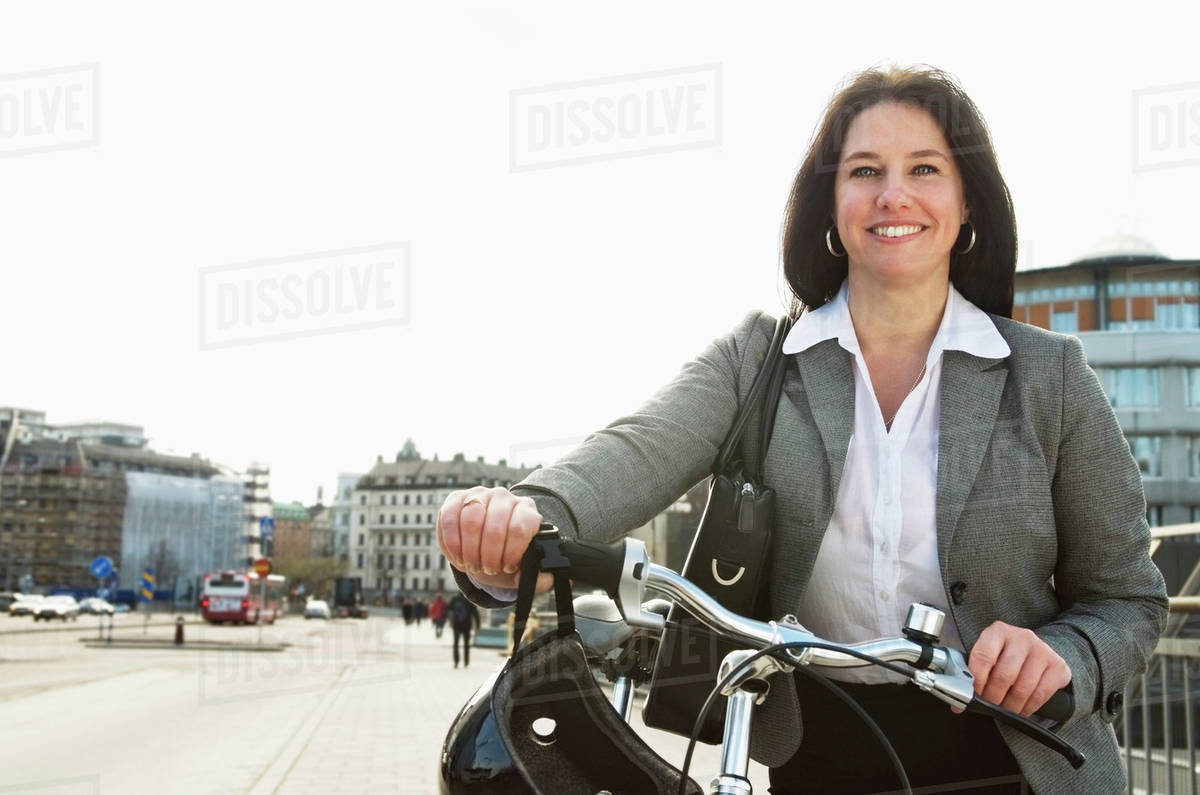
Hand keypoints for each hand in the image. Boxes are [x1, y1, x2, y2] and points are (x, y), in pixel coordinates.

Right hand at [437, 487, 551, 591]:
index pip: (520, 528)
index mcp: (526, 511)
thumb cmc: (508, 555)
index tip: (509, 568)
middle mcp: (504, 498)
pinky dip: (451, 543)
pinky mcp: (457, 498)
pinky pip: (450, 518)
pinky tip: (458, 556)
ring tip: (472, 565)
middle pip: (494, 527)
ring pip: (471, 521)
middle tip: (487, 570)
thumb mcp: (525, 568)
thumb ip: (537, 576)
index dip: (512, 553)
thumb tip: (528, 577)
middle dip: (489, 557)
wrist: (487, 545)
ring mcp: (480, 495)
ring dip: (469, 551)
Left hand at [967, 621, 1071, 716]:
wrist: (1037, 650)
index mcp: (998, 631)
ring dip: (1010, 706)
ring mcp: (1042, 650)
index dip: (976, 680)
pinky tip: (1021, 710)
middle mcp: (1021, 637)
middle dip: (993, 697)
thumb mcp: (990, 653)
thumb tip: (958, 697)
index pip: (983, 656)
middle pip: (1004, 675)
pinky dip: (1028, 708)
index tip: (971, 695)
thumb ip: (976, 669)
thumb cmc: (1006, 655)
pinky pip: (1040, 694)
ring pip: (1022, 687)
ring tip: (1004, 710)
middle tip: (989, 706)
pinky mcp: (1057, 666)